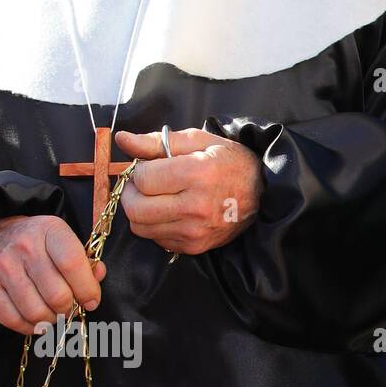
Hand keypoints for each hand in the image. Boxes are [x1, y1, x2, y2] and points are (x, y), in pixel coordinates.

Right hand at [0, 215, 104, 335]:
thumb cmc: (39, 244)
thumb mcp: (64, 242)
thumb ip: (85, 262)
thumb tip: (98, 276)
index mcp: (49, 230)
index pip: (73, 265)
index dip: (87, 290)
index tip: (91, 301)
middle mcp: (23, 245)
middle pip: (57, 296)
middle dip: (69, 309)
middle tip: (68, 308)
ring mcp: (1, 265)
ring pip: (36, 312)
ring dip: (50, 320)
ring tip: (53, 314)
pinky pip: (12, 320)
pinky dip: (29, 327)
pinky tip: (36, 321)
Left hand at [114, 128, 262, 255]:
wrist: (263, 195)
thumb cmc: (230, 162)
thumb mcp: (197, 141)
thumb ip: (155, 142)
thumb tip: (122, 140)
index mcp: (196, 174)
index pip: (143, 179)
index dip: (139, 171)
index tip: (150, 167)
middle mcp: (195, 207)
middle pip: (136, 209)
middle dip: (132, 194)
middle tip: (145, 185)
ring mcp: (195, 231)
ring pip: (141, 227)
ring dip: (142, 211)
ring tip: (158, 199)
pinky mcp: (196, 247)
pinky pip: (157, 239)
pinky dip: (157, 226)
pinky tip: (172, 213)